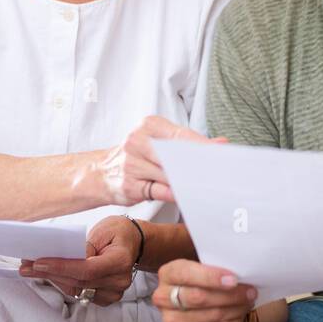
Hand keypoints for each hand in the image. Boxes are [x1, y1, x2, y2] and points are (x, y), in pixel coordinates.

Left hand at [18, 215, 142, 305]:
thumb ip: (84, 246)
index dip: (62, 267)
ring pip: (76, 288)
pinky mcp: (106, 298)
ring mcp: (114, 292)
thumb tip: (62, 256)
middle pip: (79, 280)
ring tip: (31, 269)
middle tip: (26, 265)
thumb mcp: (102, 230)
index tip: (39, 262)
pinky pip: (80, 293)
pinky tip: (50, 275)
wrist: (132, 243)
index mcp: (122, 260)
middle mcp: (120, 280)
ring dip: (52, 279)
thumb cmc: (117, 233)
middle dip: (50, 272)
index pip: (88, 269)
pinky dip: (63, 283)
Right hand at [98, 115, 227, 206]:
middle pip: (177, 155)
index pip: (182, 135)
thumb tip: (221, 144)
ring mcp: (132, 165)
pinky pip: (159, 191)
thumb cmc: (137, 156)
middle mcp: (138, 142)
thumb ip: (188, 142)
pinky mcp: (130, 186)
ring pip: (170, 175)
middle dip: (198, 165)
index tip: (222, 154)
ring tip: (205, 185)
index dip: (204, 146)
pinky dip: (175, 194)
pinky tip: (186, 195)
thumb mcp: (158, 141)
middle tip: (218, 173)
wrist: (100, 172)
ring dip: (189, 182)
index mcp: (148, 126)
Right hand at [153, 258, 258, 321]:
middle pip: (198, 297)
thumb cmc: (209, 286)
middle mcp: (163, 297)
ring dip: (235, 310)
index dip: (211, 277)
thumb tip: (241, 274)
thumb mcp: (210, 272)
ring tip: (247, 303)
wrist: (205, 313)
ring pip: (210, 315)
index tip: (234, 280)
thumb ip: (218, 270)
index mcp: (168, 274)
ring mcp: (171, 320)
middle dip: (229, 295)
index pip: (186, 274)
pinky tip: (238, 319)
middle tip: (250, 292)